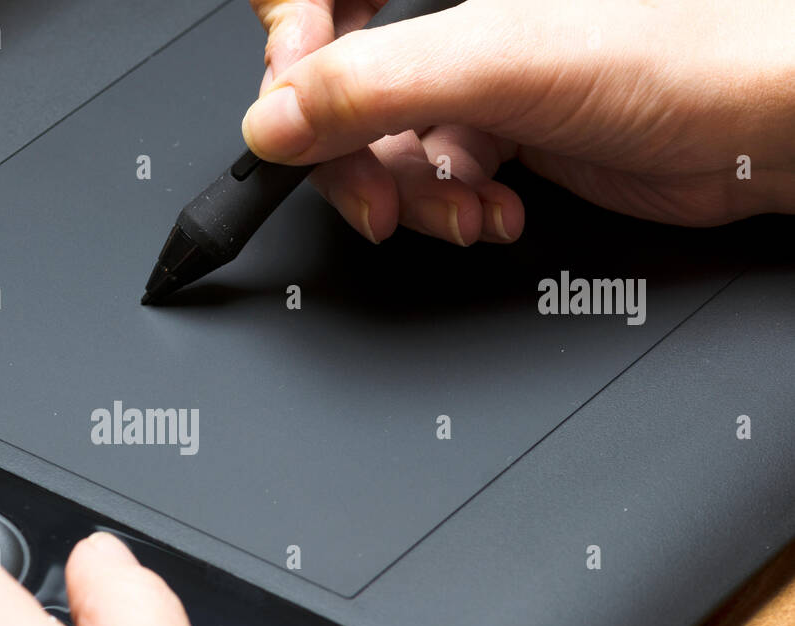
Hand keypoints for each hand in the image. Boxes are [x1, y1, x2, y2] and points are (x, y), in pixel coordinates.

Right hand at [245, 0, 794, 243]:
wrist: (774, 125)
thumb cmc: (691, 51)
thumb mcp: (504, 60)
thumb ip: (373, 86)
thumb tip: (273, 123)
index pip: (319, 1)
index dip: (294, 59)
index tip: (295, 118)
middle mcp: (458, 12)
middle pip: (344, 86)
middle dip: (354, 158)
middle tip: (375, 201)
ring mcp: (481, 72)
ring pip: (388, 142)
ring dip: (413, 195)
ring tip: (463, 209)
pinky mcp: (508, 126)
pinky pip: (437, 173)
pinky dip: (453, 206)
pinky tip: (493, 211)